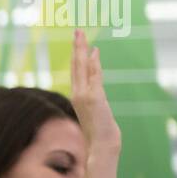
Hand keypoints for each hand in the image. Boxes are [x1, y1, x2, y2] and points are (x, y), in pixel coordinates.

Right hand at [71, 28, 120, 153]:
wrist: (100, 146)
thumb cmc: (98, 134)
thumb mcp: (96, 114)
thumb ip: (94, 102)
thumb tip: (95, 101)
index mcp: (77, 96)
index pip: (76, 71)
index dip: (77, 56)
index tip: (79, 43)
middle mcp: (77, 93)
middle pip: (76, 65)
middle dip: (77, 47)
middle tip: (77, 31)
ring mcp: (84, 95)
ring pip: (82, 67)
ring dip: (82, 50)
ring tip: (81, 35)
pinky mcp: (94, 98)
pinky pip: (94, 76)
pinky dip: (94, 64)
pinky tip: (95, 52)